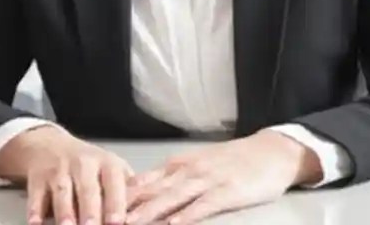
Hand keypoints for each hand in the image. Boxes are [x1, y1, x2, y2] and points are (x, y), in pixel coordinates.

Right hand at [0, 126, 134, 224]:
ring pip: (62, 191)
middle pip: (87, 189)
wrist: (50, 145)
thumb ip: (128, 189)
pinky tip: (36, 223)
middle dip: (90, 211)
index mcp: (107, 164)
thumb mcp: (112, 168)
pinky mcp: (38, 178)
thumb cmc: (88, 165)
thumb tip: (147, 213)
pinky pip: (36, 195)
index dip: (116, 203)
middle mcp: (83, 164)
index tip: (119, 222)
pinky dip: (35, 210)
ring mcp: (59, 170)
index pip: (113, 183)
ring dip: (65, 212)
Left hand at [125, 130, 319, 224]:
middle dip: (126, 206)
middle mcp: (188, 170)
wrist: (271, 151)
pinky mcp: (227, 191)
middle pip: (151, 190)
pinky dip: (187, 215)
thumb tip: (143, 194)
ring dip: (149, 212)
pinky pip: (203, 205)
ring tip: (129, 223)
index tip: (98, 206)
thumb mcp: (198, 164)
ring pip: (172, 198)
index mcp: (178, 165)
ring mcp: (207, 180)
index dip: (119, 196)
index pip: (142, 182)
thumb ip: (172, 179)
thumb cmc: (234, 161)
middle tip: (106, 217)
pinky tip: (174, 224)